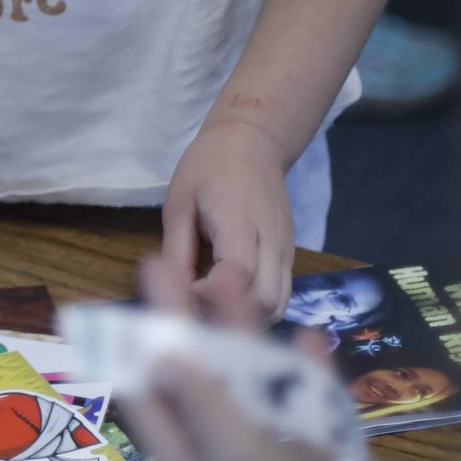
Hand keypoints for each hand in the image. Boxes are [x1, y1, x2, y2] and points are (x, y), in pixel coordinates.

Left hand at [122, 259, 427, 460]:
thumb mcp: (241, 460)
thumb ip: (203, 406)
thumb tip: (158, 355)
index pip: (150, 397)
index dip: (137, 344)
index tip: (126, 296)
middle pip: (193, 381)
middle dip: (182, 324)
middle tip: (166, 265)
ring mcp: (267, 459)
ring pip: (247, 386)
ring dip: (244, 336)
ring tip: (236, 282)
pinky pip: (301, 408)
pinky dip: (305, 374)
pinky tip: (310, 339)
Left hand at [160, 119, 293, 320]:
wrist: (252, 143)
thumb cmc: (209, 167)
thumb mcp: (179, 202)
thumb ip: (177, 249)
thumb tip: (170, 290)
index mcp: (240, 221)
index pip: (237, 271)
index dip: (209, 293)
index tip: (182, 291)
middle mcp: (272, 241)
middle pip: (267, 299)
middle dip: (230, 315)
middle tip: (196, 307)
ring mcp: (286, 250)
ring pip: (280, 304)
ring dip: (246, 317)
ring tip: (213, 307)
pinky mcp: (289, 256)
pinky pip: (283, 294)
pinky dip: (259, 307)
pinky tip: (232, 300)